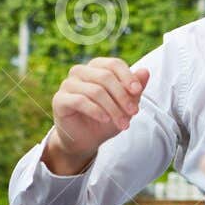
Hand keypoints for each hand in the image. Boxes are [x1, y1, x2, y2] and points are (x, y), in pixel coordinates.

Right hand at [42, 57, 147, 174]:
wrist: (86, 140)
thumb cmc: (106, 119)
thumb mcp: (124, 105)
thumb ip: (134, 88)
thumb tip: (145, 71)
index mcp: (96, 67)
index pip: (114, 64)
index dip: (128, 76)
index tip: (138, 91)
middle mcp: (80, 71)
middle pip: (105, 77)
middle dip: (122, 96)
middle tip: (133, 112)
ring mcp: (68, 84)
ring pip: (95, 90)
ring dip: (113, 108)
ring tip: (123, 123)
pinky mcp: (59, 99)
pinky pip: (80, 101)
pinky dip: (96, 111)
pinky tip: (105, 120)